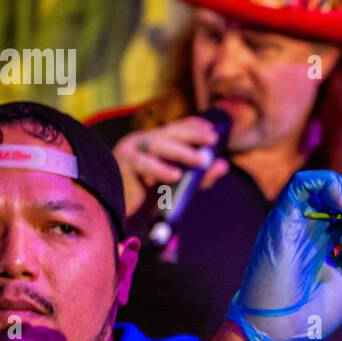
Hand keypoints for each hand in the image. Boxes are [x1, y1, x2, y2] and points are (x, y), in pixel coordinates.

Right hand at [113, 116, 230, 216]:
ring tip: (201, 160)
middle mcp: (141, 142)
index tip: (213, 129)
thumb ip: (199, 175)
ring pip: (157, 145)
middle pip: (169, 133)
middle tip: (212, 140)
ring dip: (181, 152)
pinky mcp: (122, 167)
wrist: (118, 214)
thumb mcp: (178, 184)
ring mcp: (130, 151)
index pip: (176, 129)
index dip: (194, 126)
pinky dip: (160, 169)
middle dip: (192, 135)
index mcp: (153, 142)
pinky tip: (175, 176)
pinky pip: (143, 165)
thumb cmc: (147, 197)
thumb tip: (223, 165)